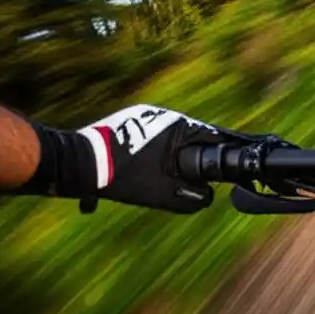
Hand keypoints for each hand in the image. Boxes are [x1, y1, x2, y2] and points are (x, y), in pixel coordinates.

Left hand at [75, 104, 249, 212]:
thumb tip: (207, 197)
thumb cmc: (120, 177)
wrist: (78, 163)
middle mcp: (163, 114)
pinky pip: (157, 132)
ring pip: (175, 133)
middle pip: (194, 134)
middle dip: (201, 153)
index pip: (214, 136)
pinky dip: (161, 147)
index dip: (226, 150)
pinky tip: (153, 164)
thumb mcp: (161, 194)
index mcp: (177, 126)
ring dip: (179, 150)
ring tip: (178, 170)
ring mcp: (144, 114)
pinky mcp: (130, 119)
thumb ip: (190, 199)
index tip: (236, 161)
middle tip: (207, 171)